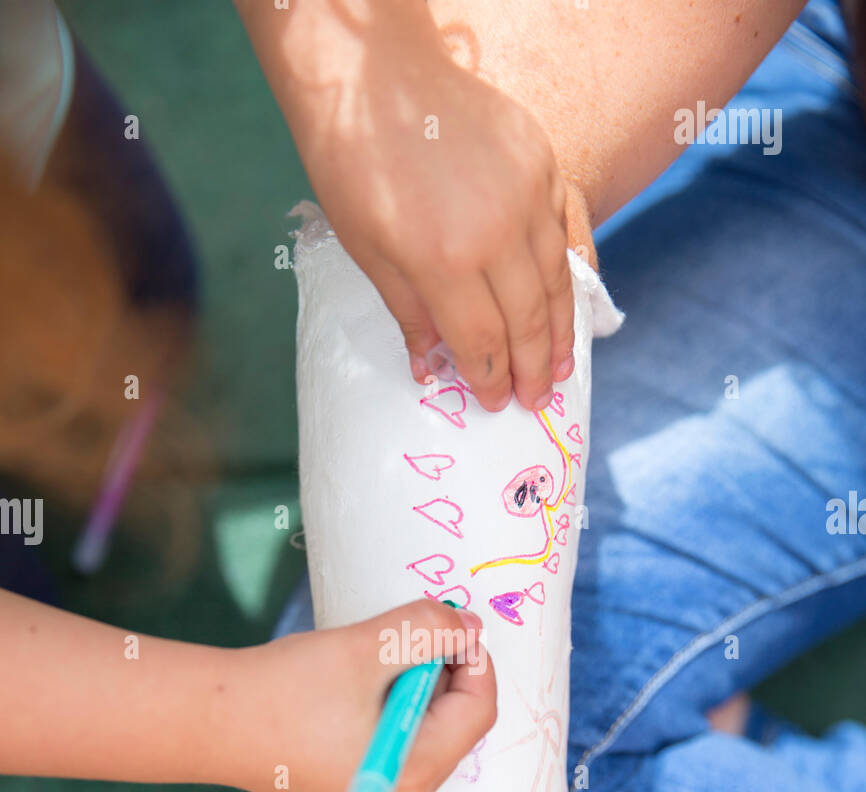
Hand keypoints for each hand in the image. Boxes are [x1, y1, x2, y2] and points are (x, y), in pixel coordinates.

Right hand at [228, 599, 495, 791]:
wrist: (212, 721)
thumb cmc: (286, 689)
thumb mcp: (367, 647)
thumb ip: (428, 631)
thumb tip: (470, 627)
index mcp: (413, 773)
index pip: (477, 712)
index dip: (475, 660)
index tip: (451, 622)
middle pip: (459, 726)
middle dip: (449, 674)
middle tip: (419, 633)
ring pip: (431, 733)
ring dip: (422, 688)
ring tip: (386, 656)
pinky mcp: (355, 790)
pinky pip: (401, 744)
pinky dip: (398, 708)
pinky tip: (366, 684)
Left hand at [253, 0, 577, 411]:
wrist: (376, 73)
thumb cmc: (356, 163)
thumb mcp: (368, 250)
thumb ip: (410, 312)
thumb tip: (433, 368)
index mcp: (444, 259)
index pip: (482, 340)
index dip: (491, 377)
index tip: (498, 402)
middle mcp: (496, 230)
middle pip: (528, 320)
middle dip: (533, 368)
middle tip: (538, 400)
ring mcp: (527, 193)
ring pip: (557, 281)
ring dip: (561, 331)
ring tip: (563, 366)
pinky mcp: (542, 162)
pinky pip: (567, 233)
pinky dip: (573, 274)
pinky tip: (572, 305)